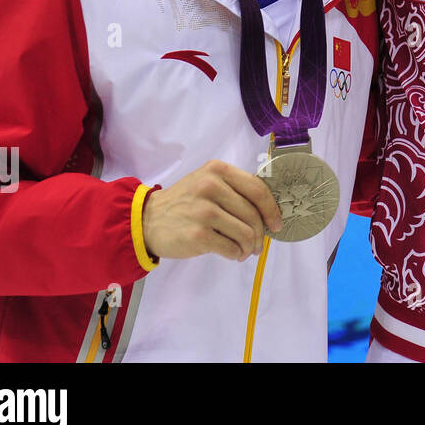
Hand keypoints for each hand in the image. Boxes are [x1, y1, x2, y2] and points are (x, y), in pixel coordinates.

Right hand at [141, 160, 283, 260]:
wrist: (147, 220)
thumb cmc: (184, 202)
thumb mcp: (207, 182)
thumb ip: (234, 189)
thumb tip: (268, 210)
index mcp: (217, 170)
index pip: (257, 189)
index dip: (272, 209)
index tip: (276, 223)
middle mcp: (210, 187)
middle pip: (253, 214)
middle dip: (260, 234)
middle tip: (258, 244)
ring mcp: (203, 211)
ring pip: (245, 233)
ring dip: (249, 247)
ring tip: (245, 251)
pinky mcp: (197, 235)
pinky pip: (231, 248)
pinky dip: (236, 254)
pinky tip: (233, 254)